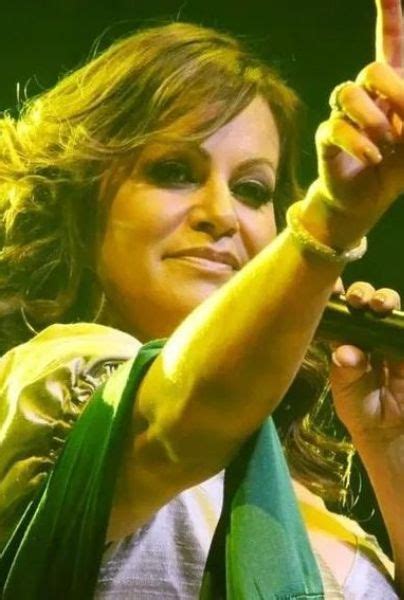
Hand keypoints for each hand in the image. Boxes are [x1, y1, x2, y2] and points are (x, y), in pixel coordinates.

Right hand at [313, 0, 403, 238]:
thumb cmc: (398, 166)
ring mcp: (343, 117)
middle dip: (392, 90)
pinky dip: (358, 143)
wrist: (369, 199)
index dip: (388, 13)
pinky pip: (335, 128)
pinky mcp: (327, 139)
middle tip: (403, 119)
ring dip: (372, 118)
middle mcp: (366, 96)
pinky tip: (373, 157)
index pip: (391, 41)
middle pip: (371, 69)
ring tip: (384, 142)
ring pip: (346, 93)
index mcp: (392, 88)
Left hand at [330, 281, 403, 444]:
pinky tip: (400, 318)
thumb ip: (347, 374)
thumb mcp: (349, 395)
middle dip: (361, 293)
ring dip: (385, 298)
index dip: (334, 295)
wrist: (391, 432)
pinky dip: (403, 320)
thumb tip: (347, 352)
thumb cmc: (361, 410)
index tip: (332, 288)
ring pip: (388, 305)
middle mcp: (364, 331)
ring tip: (381, 305)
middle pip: (363, 300)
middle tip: (358, 300)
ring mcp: (388, 335)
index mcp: (343, 338)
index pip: (336, 310)